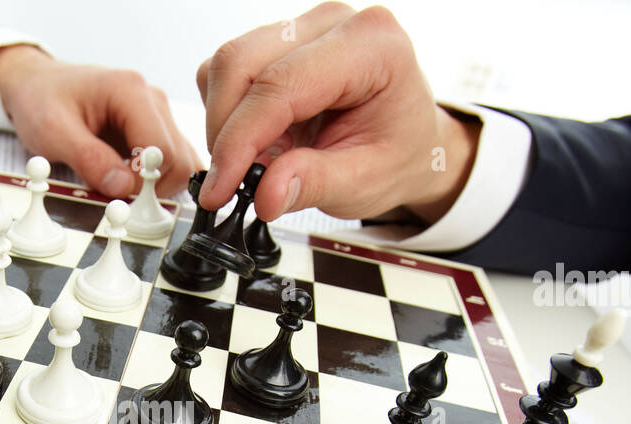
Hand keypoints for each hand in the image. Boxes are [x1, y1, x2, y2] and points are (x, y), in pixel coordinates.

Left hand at [0, 45, 201, 199]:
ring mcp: (158, 116)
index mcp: (131, 91)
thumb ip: (88, 159)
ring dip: (155, 186)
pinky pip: (172, 164)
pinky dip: (156, 181)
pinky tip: (128, 180)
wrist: (37, 86)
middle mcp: (153, 101)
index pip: (162, 150)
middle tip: (116, 191)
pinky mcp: (156, 131)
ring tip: (118, 182)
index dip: (141, 181)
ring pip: (181, 165)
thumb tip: (123, 187)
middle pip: (178, 160)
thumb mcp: (53, 131)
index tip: (113, 187)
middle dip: (151, 187)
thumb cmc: (42, 100)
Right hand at [196, 3, 478, 224]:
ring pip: (228, 65)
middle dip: (224, 131)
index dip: (240, 140)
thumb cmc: (398, 154)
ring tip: (259, 161)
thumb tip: (266, 193)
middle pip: (241, 62)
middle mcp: (335, 24)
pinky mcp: (281, 42)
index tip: (220, 188)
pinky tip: (262, 140)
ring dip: (226, 123)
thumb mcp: (367, 182)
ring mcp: (305, 28)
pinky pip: (230, 71)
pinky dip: (230, 114)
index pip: (280, 85)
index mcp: (371, 48)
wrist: (410, 144)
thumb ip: (315, 184)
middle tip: (231, 183)